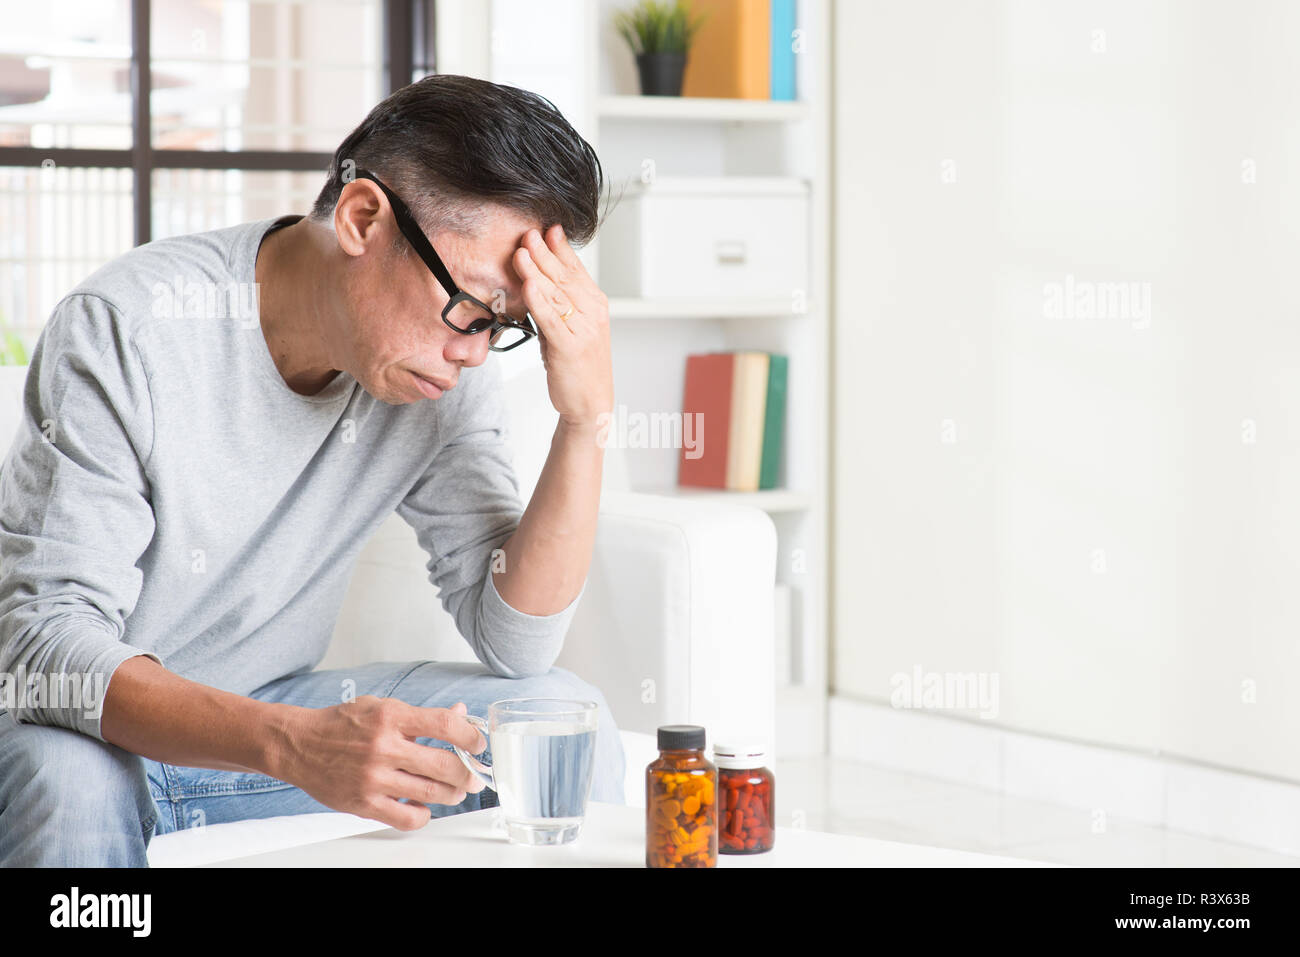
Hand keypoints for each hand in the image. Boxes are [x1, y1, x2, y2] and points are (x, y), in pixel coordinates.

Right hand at [274, 697, 487, 830]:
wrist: (298, 744)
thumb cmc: (341, 724)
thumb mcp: (382, 707)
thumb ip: (422, 715)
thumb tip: (461, 713)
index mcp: (390, 717)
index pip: (445, 725)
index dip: (470, 736)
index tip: (478, 744)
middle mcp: (383, 747)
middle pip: (444, 764)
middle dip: (467, 773)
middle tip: (473, 775)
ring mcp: (373, 778)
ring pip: (430, 793)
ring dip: (452, 794)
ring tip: (455, 791)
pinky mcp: (363, 804)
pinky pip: (405, 819)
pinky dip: (422, 816)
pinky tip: (424, 808)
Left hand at [513, 224, 613, 427]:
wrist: (590, 403)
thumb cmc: (577, 366)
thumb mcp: (570, 327)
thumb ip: (557, 303)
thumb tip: (536, 279)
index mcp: (595, 304)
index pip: (576, 269)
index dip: (561, 247)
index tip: (547, 229)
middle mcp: (593, 313)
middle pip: (565, 276)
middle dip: (545, 252)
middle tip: (528, 232)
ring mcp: (584, 329)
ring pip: (557, 293)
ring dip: (537, 270)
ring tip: (521, 250)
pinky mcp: (570, 348)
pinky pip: (551, 319)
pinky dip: (539, 300)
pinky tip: (528, 285)